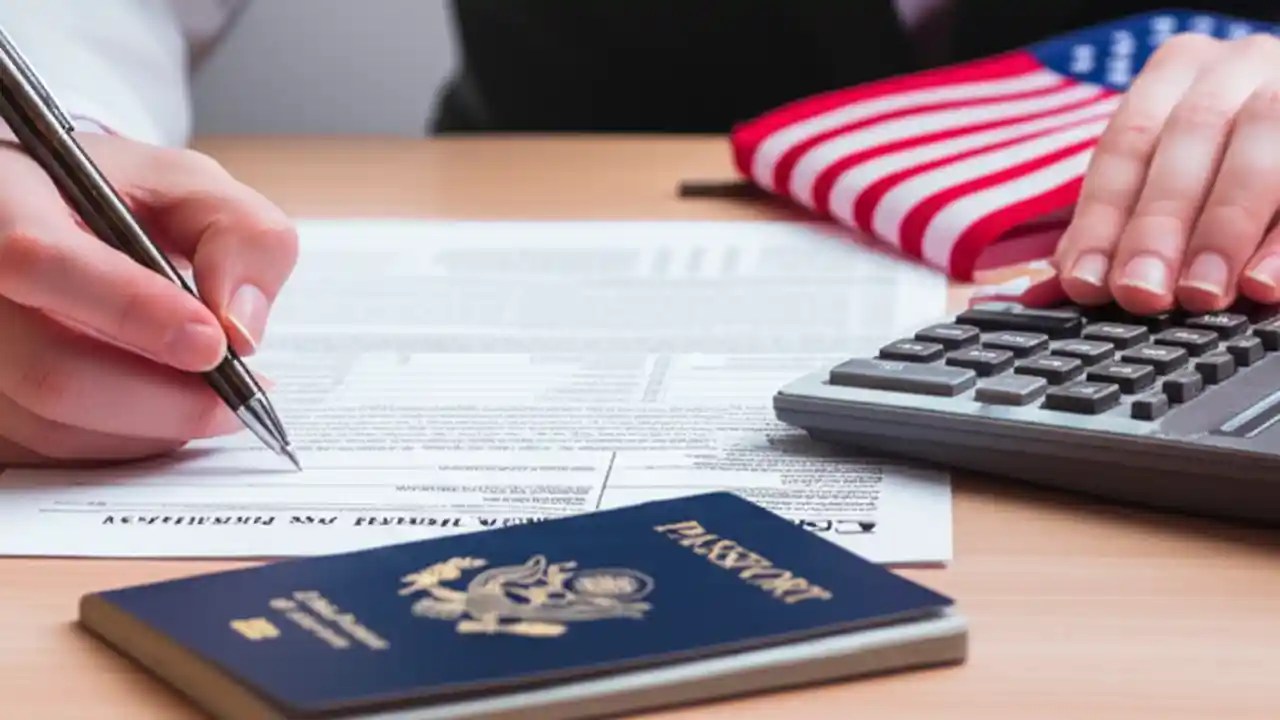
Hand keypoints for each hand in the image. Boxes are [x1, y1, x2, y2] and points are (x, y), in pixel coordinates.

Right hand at [0, 132, 296, 465]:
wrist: (53, 220)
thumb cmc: (121, 200)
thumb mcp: (189, 186)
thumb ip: (237, 232)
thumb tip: (239, 326)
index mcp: (4, 201)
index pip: (43, 260)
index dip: (134, 311)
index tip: (214, 344)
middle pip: (51, 372)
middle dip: (165, 400)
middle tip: (238, 396)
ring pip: (54, 425)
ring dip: (154, 426)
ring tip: (213, 395)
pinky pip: (53, 450)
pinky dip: (127, 440)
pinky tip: (165, 406)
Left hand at [1055, 32, 1279, 314]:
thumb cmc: (1219, 158)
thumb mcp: (1160, 179)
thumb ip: (1108, 232)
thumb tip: (1042, 295)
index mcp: (1176, 73)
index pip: (1127, 144)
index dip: (1103, 217)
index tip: (1086, 282)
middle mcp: (1236, 68)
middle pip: (1189, 140)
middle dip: (1159, 224)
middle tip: (1142, 293)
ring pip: (1260, 148)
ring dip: (1224, 229)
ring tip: (1201, 293)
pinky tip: (1264, 283)